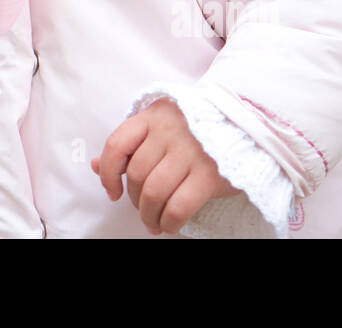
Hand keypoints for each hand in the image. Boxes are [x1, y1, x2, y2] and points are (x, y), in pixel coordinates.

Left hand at [92, 98, 241, 234]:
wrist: (247, 124)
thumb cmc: (196, 129)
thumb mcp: (160, 125)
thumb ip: (130, 143)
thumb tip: (95, 165)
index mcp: (153, 116)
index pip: (117, 145)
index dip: (108, 173)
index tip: (113, 191)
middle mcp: (169, 131)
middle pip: (136, 174)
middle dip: (135, 200)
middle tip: (143, 208)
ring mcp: (189, 151)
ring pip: (154, 192)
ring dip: (149, 215)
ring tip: (154, 222)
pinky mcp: (209, 174)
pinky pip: (178, 206)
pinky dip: (169, 221)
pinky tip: (169, 225)